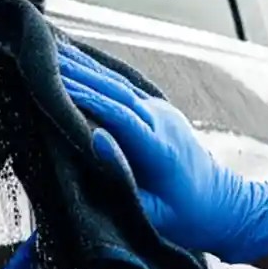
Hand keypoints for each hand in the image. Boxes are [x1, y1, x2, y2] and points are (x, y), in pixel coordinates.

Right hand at [57, 42, 267, 263]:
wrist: (220, 205)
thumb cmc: (184, 217)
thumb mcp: (154, 212)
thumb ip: (124, 180)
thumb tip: (96, 141)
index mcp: (161, 149)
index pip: (120, 116)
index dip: (88, 101)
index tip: (58, 88)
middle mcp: (163, 122)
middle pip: (117, 91)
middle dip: (80, 75)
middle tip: (47, 61)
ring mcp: (162, 112)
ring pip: (120, 83)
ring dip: (88, 67)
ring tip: (56, 52)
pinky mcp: (158, 110)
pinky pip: (125, 87)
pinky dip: (100, 74)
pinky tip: (79, 63)